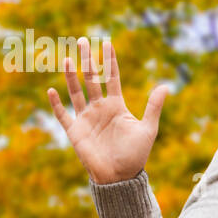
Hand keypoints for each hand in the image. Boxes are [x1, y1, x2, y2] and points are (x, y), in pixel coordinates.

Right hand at [47, 38, 168, 184]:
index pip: (111, 78)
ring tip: (65, 58)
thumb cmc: (135, 155)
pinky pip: (63, 115)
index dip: (109, 61)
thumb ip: (154, 107)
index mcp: (117, 106)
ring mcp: (86, 118)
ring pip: (76, 92)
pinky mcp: (75, 131)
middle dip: (87, 60)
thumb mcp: (148, 129)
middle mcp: (100, 108)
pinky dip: (56, 104)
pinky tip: (51, 90)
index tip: (107, 43)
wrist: (120, 177)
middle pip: (91, 79)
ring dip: (70, 75)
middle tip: (82, 40)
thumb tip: (166, 86)